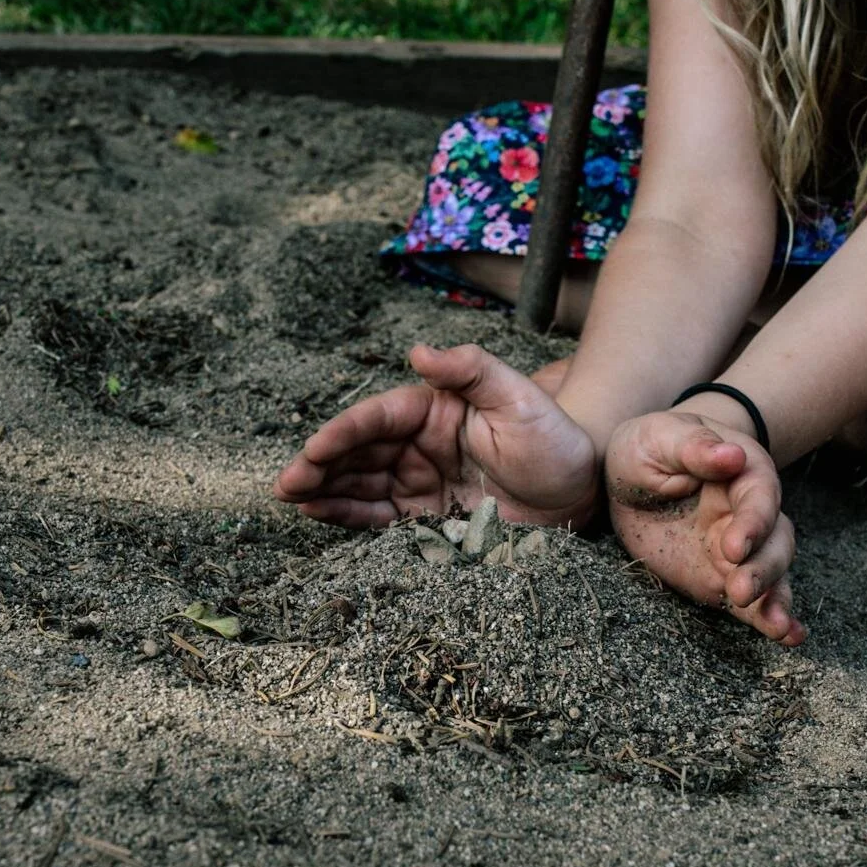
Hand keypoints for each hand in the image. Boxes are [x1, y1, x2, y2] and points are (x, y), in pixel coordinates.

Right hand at [274, 344, 598, 528]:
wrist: (579, 492)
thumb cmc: (553, 437)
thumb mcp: (518, 398)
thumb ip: (470, 370)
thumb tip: (418, 351)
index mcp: (434, 409)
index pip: (379, 418)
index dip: (345, 433)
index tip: (315, 449)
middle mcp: (419, 442)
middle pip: (360, 452)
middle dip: (320, 466)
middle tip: (287, 483)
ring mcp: (419, 479)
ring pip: (361, 483)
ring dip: (325, 490)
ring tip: (292, 499)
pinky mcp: (425, 514)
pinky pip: (379, 515)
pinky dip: (348, 515)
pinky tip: (319, 515)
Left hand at [605, 410, 805, 644]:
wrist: (630, 476)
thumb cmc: (650, 447)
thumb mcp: (661, 437)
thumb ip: (694, 446)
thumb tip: (731, 455)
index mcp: (743, 473)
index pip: (760, 498)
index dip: (753, 523)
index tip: (734, 546)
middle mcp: (750, 514)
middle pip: (775, 542)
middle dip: (764, 568)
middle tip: (742, 590)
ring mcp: (739, 549)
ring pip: (772, 574)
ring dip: (775, 599)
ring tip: (776, 626)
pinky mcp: (722, 577)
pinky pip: (753, 601)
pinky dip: (770, 619)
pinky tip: (787, 636)